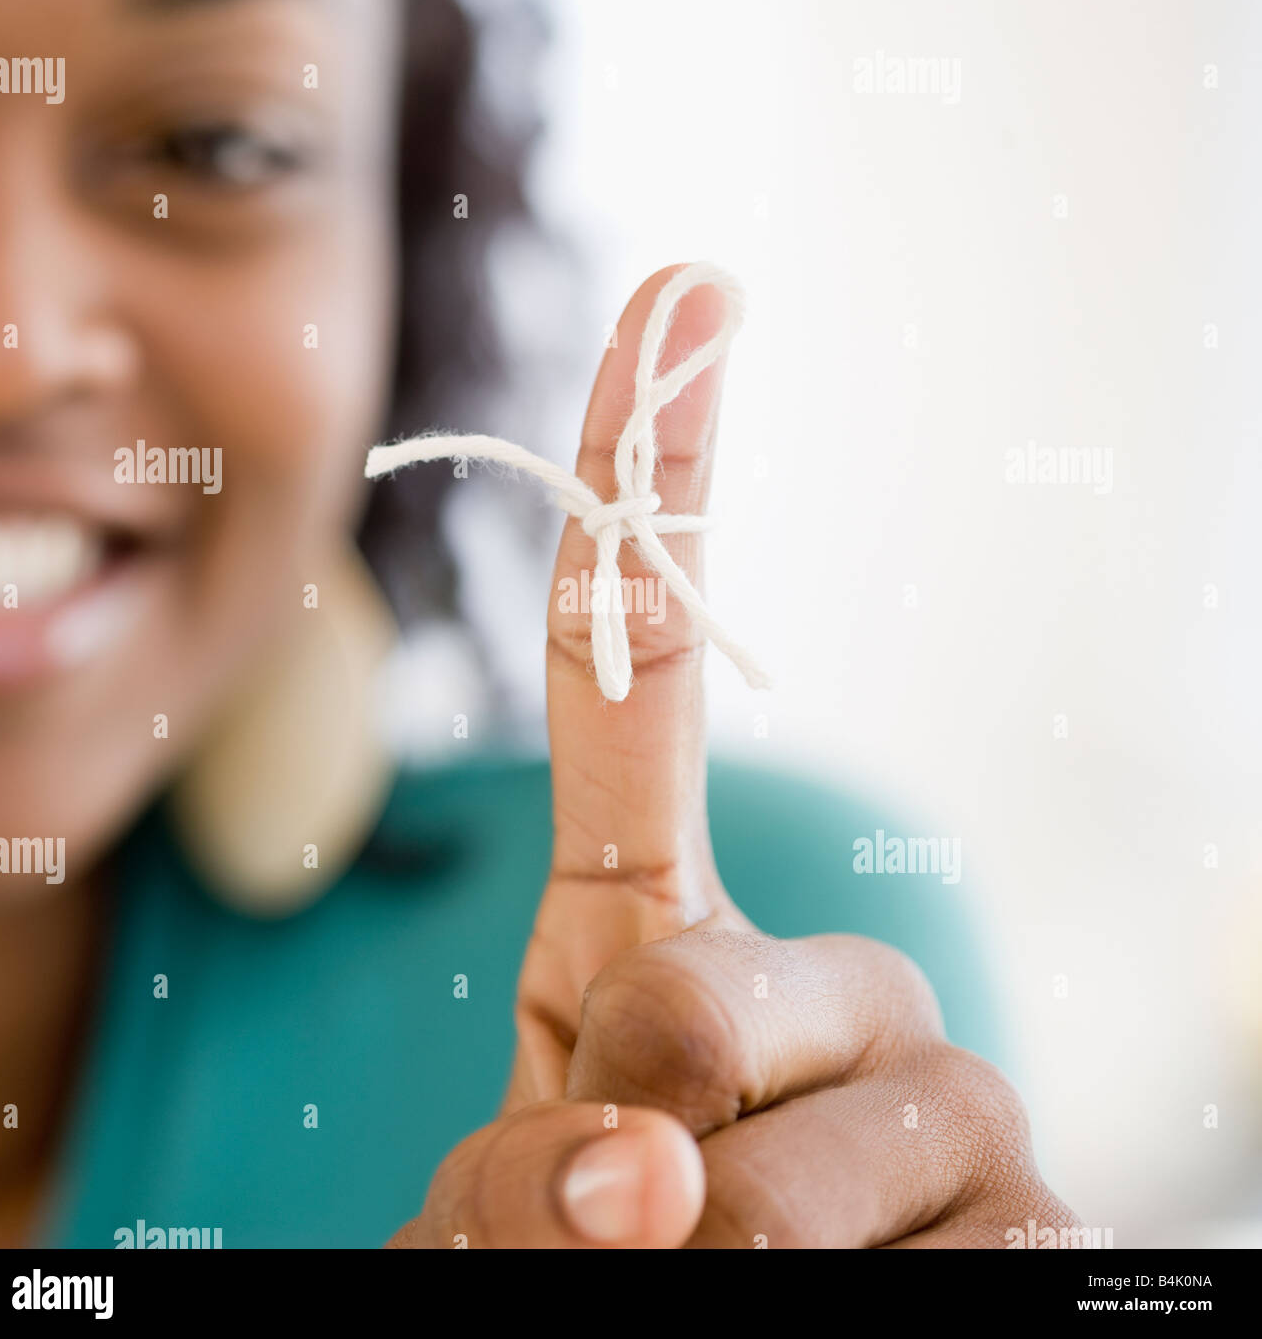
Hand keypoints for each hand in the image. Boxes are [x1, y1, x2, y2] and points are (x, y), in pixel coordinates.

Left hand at [388, 266, 1076, 1248]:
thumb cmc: (559, 1273)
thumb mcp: (495, 1209)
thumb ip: (526, 1167)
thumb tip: (647, 1177)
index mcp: (662, 936)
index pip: (645, 675)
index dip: (656, 482)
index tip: (687, 294)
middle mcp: (833, 980)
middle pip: (713, 990)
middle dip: (641, 1118)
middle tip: (623, 1220)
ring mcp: (946, 1088)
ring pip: (837, 1144)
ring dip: (735, 1247)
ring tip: (710, 1284)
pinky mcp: (1039, 1217)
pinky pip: (973, 1241)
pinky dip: (865, 1301)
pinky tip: (880, 1293)